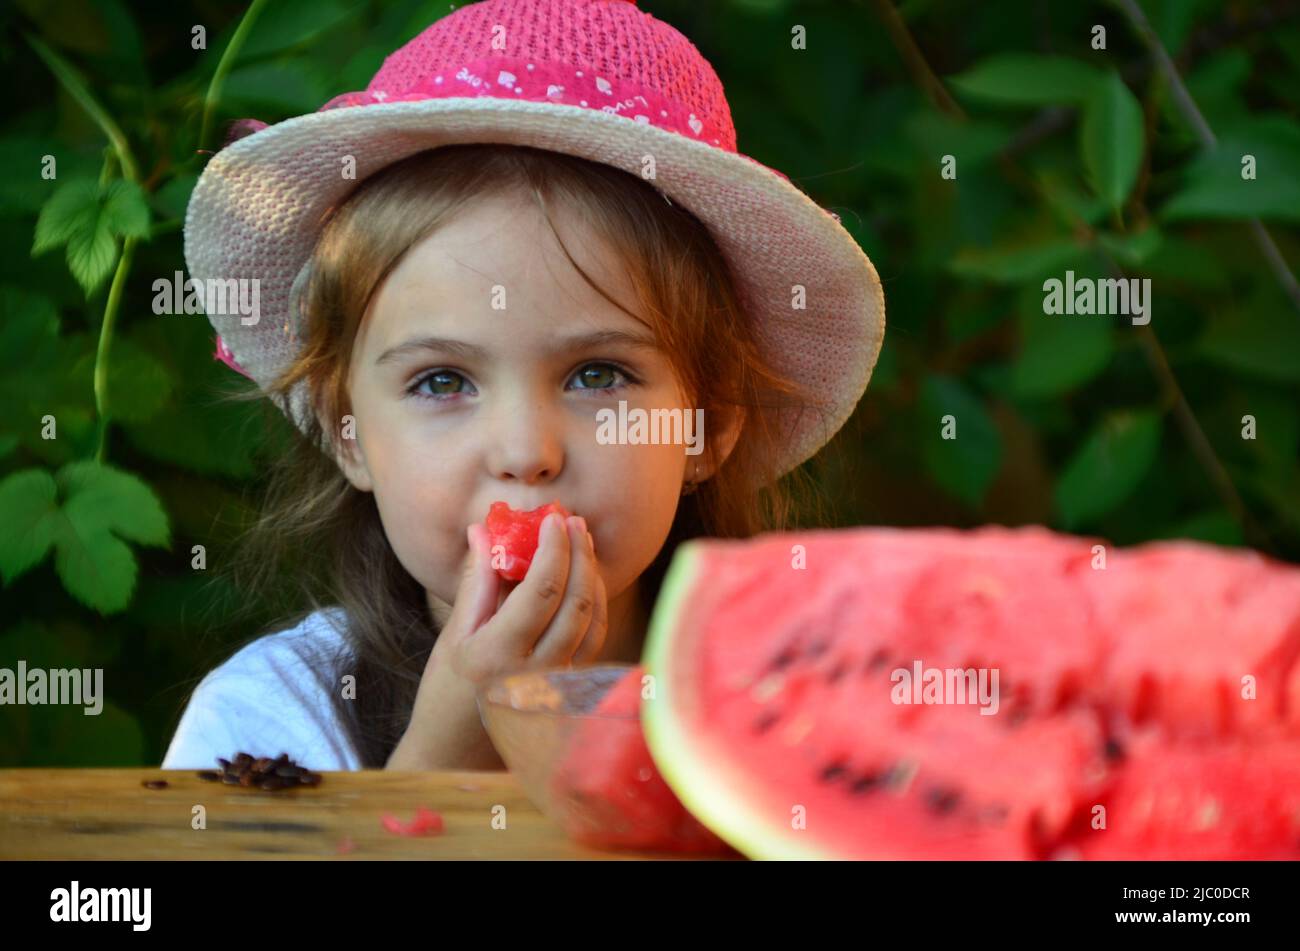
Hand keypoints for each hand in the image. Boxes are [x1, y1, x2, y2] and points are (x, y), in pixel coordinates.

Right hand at [438, 512, 608, 686]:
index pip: (541, 590)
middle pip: (575, 601)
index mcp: (499, 654)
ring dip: (592, 575)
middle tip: (572, 521)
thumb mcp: (453, 637)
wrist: (459, 753)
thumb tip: (483, 530)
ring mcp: (560, 682)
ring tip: (582, 540)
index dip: (553, 549)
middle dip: (578, 554)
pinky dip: (595, 603)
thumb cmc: (447, 693)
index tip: (552, 518)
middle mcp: (537, 670)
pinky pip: (594, 638)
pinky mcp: (573, 688)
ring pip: (592, 619)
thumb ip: (476, 583)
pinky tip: (587, 579)